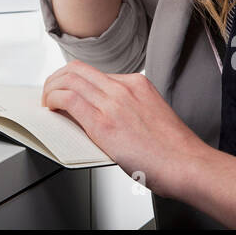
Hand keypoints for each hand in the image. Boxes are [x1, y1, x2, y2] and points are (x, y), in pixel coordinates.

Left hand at [40, 60, 204, 196]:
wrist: (188, 165)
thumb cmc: (175, 151)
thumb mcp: (151, 116)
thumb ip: (128, 110)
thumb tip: (105, 117)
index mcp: (137, 84)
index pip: (95, 73)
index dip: (75, 80)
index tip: (67, 90)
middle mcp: (124, 87)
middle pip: (78, 69)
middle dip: (57, 79)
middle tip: (50, 93)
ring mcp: (113, 102)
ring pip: (70, 80)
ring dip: (51, 89)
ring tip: (47, 102)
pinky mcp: (104, 122)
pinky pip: (69, 99)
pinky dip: (54, 99)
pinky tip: (52, 108)